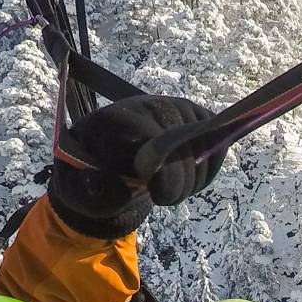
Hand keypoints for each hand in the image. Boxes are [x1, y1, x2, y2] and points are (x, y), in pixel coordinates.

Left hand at [49, 94, 221, 237]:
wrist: (103, 158)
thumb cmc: (92, 176)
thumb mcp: (82, 192)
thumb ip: (100, 192)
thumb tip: (124, 188)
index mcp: (117, 120)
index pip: (159, 144)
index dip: (169, 177)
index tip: (159, 197)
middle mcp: (150, 105)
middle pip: (187, 150)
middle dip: (180, 185)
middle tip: (161, 196)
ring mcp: (176, 107)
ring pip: (206, 151)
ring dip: (194, 181)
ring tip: (170, 185)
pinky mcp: (197, 115)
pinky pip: (218, 146)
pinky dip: (208, 169)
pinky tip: (186, 176)